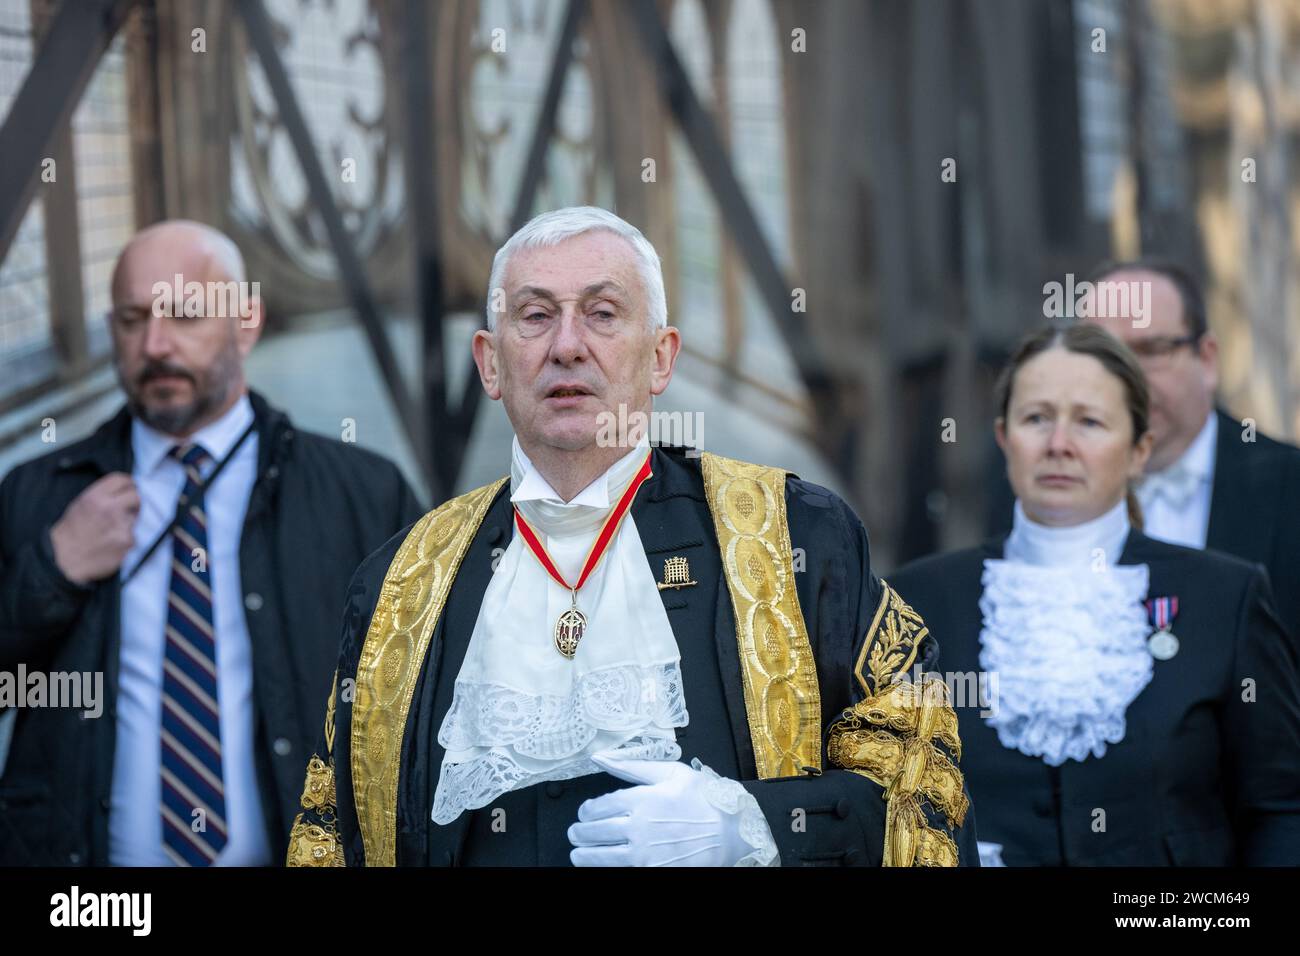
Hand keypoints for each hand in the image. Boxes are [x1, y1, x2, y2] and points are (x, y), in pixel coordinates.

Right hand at [49, 472, 139, 583]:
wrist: (63, 560)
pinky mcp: (128, 541)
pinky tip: (111, 543)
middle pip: (136, 496)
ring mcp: (121, 525)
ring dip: (127, 523)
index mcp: (95, 497)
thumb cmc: (69, 534)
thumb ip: (101, 496)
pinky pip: (133, 536)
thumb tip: (122, 490)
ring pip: (135, 518)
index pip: (121, 479)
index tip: (128, 489)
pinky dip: (125, 539)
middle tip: (126, 510)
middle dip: (133, 503)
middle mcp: (110, 508)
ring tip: (110, 531)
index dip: (127, 484)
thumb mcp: (79, 505)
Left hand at [568, 753, 774, 866]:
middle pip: (595, 833)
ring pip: (601, 857)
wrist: (731, 833)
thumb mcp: (671, 772)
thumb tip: (601, 758)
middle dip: (580, 833)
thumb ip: (632, 765)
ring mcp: (644, 855)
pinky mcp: (652, 872)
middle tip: (576, 833)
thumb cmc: (705, 800)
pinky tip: (601, 866)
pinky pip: (618, 872)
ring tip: (579, 853)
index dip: (586, 811)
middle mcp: (638, 828)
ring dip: (585, 855)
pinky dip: (604, 869)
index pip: (599, 807)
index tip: (584, 813)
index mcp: (641, 800)